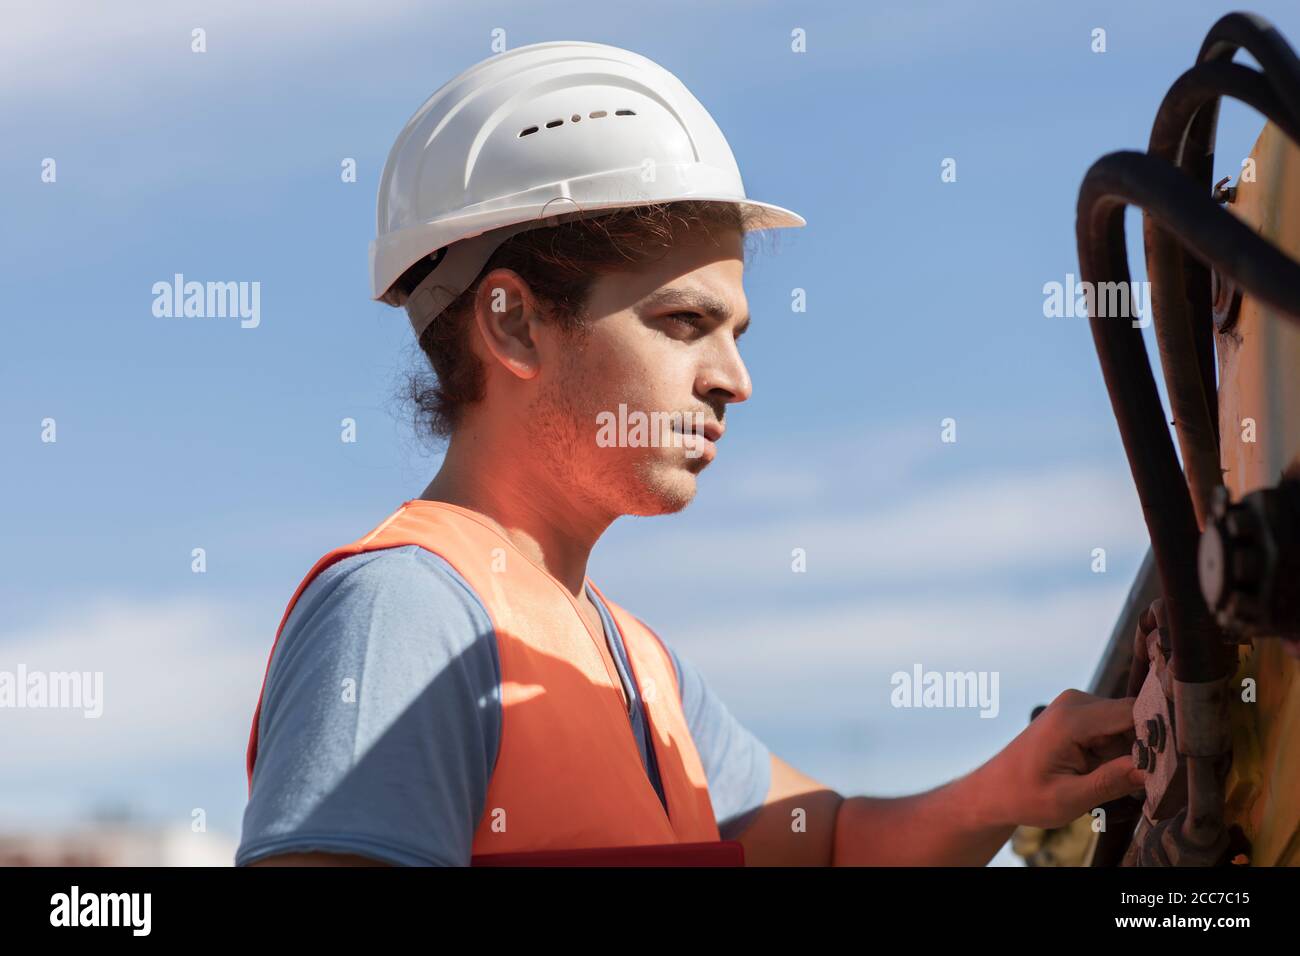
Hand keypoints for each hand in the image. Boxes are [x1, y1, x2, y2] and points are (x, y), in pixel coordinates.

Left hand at [981, 689, 1146, 829]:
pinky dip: (1118, 755)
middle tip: (1141, 786)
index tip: (1171, 765)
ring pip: (1128, 727)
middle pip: (1135, 719)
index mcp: (1071, 718)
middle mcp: (1076, 702)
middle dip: (1144, 751)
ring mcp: (1078, 706)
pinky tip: (1103, 776)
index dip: (1158, 735)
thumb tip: (1153, 769)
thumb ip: (1111, 782)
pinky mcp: (1081, 716)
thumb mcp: (1069, 799)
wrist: (996, 790)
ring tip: (1114, 784)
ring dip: (1130, 756)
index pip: (1133, 712)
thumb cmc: (1025, 796)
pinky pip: (1115, 731)